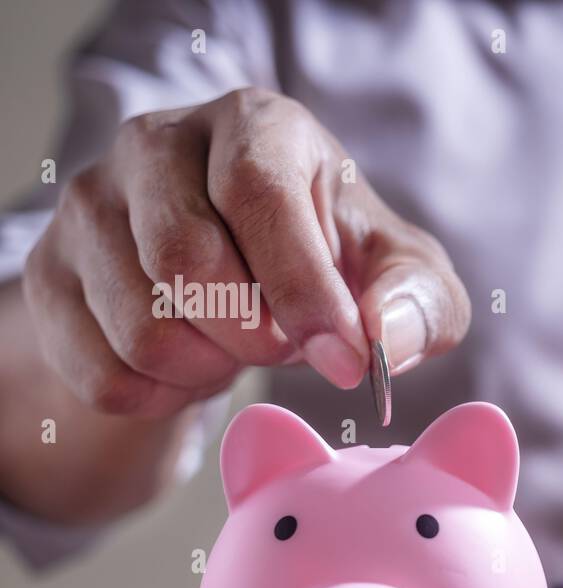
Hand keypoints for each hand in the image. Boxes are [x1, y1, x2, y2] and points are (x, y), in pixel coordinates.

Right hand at [22, 87, 469, 417]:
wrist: (246, 287)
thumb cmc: (335, 266)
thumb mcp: (401, 277)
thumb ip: (418, 301)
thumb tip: (386, 335)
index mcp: (254, 125)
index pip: (258, 194)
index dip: (302, 289)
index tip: (343, 358)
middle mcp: (156, 144)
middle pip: (187, 263)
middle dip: (257, 337)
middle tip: (285, 342)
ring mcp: (90, 207)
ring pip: (143, 330)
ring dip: (212, 369)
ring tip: (237, 343)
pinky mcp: (52, 275)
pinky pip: (104, 375)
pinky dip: (163, 396)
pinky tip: (192, 361)